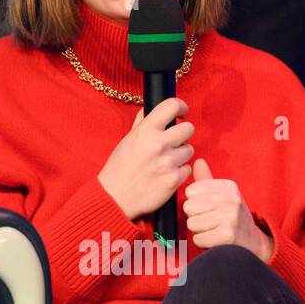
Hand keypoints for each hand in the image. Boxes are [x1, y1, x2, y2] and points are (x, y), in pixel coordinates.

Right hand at [97, 97, 195, 220]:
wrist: (115, 197)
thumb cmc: (119, 168)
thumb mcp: (127, 139)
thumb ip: (142, 122)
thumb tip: (152, 108)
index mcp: (146, 130)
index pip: (172, 105)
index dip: (181, 106)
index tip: (181, 112)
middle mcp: (159, 143)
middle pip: (189, 128)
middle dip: (183, 134)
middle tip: (174, 141)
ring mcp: (168, 162)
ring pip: (189, 150)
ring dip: (181, 155)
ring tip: (165, 162)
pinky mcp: (175, 179)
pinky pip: (187, 169)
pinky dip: (180, 172)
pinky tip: (166, 175)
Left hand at [182, 158, 274, 261]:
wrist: (253, 243)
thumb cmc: (233, 218)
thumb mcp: (224, 196)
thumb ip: (207, 181)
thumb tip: (198, 161)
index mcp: (229, 186)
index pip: (190, 191)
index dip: (195, 203)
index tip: (211, 208)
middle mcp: (231, 199)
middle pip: (188, 207)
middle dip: (196, 217)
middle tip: (212, 221)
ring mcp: (230, 217)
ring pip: (191, 223)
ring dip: (199, 231)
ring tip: (215, 230)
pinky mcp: (227, 235)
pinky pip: (197, 238)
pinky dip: (203, 243)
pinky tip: (216, 240)